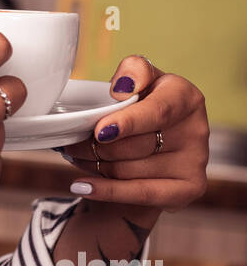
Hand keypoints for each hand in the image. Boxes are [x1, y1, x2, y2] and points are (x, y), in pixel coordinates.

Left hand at [58, 53, 209, 217]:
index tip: (100, 131)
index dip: (128, 123)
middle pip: (135, 145)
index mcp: (186, 97)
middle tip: (70, 143)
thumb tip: (123, 89)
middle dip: (95, 145)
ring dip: (94, 164)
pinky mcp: (188, 188)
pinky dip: (107, 191)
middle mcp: (196, 130)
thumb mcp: (139, 79)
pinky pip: (141, 193)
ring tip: (76, 156)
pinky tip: (83, 186)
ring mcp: (195, 162)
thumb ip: (133, 71)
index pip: (157, 112)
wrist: (160, 139)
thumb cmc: (144, 104)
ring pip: (129, 169)